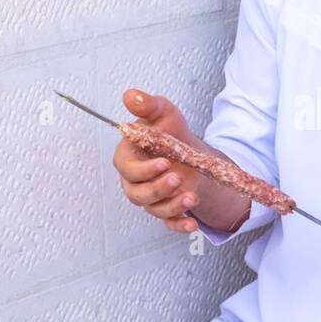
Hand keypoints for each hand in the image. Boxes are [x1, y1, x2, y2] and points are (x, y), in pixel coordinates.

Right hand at [111, 89, 204, 233]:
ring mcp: (150, 197)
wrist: (189, 150)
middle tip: (177, 178)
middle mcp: (135, 181)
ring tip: (191, 196)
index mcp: (129, 157)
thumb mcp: (163, 113)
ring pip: (154, 209)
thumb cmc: (170, 132)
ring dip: (172, 205)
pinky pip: (169, 223)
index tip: (163, 162)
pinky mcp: (166, 209)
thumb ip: (147, 105)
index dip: (144, 170)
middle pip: (137, 194)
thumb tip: (130, 96)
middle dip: (158, 188)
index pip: (127, 169)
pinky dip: (180, 225)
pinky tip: (192, 224)